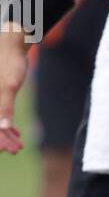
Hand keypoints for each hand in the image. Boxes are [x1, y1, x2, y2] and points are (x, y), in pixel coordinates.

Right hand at [0, 29, 29, 153]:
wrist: (12, 45)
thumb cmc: (9, 63)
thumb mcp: (8, 86)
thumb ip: (4, 107)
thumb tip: (3, 127)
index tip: (3, 151)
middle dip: (1, 139)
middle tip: (15, 150)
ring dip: (5, 135)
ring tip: (18, 146)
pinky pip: (0, 115)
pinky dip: (7, 126)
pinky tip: (17, 134)